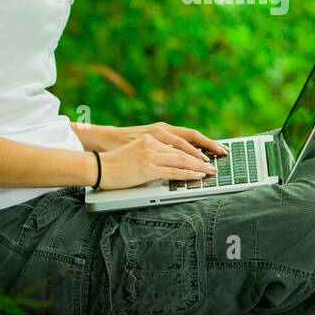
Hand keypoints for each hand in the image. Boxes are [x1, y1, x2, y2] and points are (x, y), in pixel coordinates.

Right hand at [98, 132, 220, 190]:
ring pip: (182, 160)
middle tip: (216, 161)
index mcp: (152, 137)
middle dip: (203, 156)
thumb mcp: (137, 150)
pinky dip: (188, 174)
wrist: (98, 166)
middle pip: (185, 149)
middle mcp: (153, 143)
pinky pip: (173, 172)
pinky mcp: (148, 169)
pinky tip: (198, 177)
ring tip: (211, 171)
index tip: (209, 151)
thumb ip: (153, 152)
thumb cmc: (116, 162)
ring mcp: (151, 156)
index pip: (180, 141)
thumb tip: (170, 160)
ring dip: (199, 167)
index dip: (197, 146)